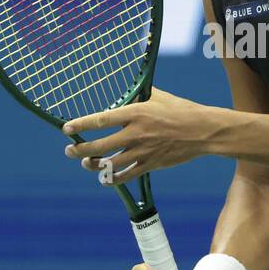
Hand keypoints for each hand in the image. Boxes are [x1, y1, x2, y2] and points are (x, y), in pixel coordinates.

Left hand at [63, 87, 212, 183]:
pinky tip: (104, 178)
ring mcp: (143, 152)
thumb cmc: (181, 110)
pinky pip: (126, 176)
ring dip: (93, 165)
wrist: (202, 131)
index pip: (100, 120)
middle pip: (99, 146)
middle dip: (79, 149)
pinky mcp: (150, 165)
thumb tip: (125, 91)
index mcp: (135, 113)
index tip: (66, 128)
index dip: (80, 125)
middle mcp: (135, 133)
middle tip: (69, 150)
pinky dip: (112, 179)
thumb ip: (138, 95)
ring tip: (85, 163)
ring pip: (109, 164)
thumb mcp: (158, 96)